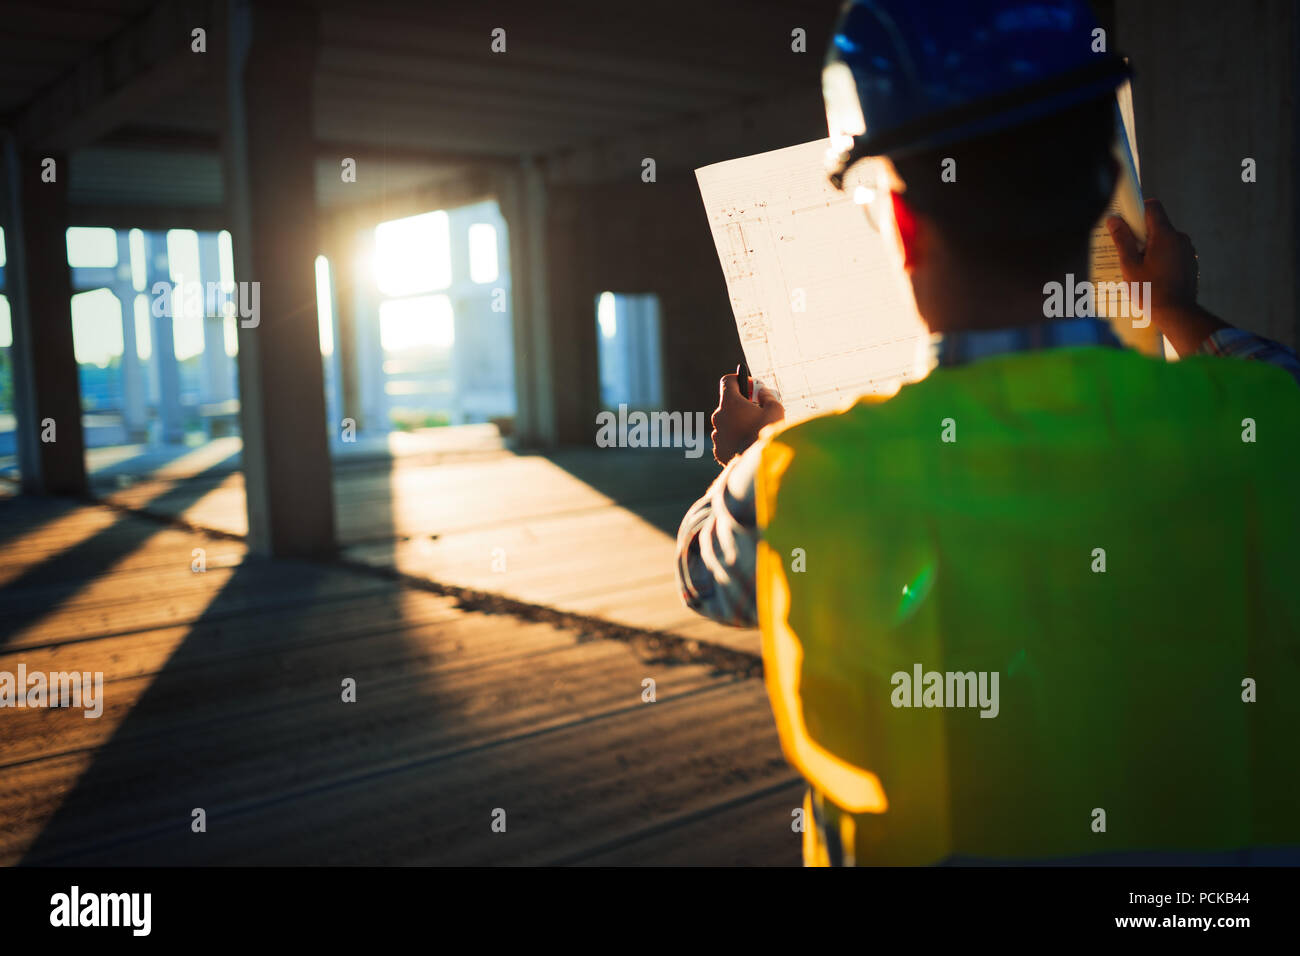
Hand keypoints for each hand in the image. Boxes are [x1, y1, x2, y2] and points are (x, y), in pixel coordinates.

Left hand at [710, 372, 784, 465]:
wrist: (757, 465)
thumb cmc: (767, 435)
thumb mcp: (775, 409)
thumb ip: (768, 396)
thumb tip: (762, 392)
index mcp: (730, 403)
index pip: (727, 381)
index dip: (740, 380)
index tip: (751, 387)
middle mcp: (719, 416)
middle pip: (728, 404)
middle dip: (742, 405)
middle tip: (758, 411)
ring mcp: (717, 434)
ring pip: (727, 423)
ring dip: (738, 423)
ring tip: (754, 431)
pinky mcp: (718, 450)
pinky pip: (726, 440)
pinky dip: (735, 440)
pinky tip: (748, 445)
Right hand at [1107, 198, 1225, 355]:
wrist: (1177, 313)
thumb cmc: (1151, 291)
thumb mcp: (1129, 266)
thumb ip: (1122, 240)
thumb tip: (1114, 220)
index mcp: (1165, 235)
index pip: (1152, 207)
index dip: (1137, 211)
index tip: (1126, 223)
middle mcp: (1180, 238)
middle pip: (1157, 225)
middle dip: (1141, 234)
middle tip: (1128, 253)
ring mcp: (1187, 250)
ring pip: (1164, 240)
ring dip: (1151, 248)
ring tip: (1139, 270)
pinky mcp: (1190, 262)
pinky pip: (1172, 252)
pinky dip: (1161, 258)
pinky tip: (1151, 276)